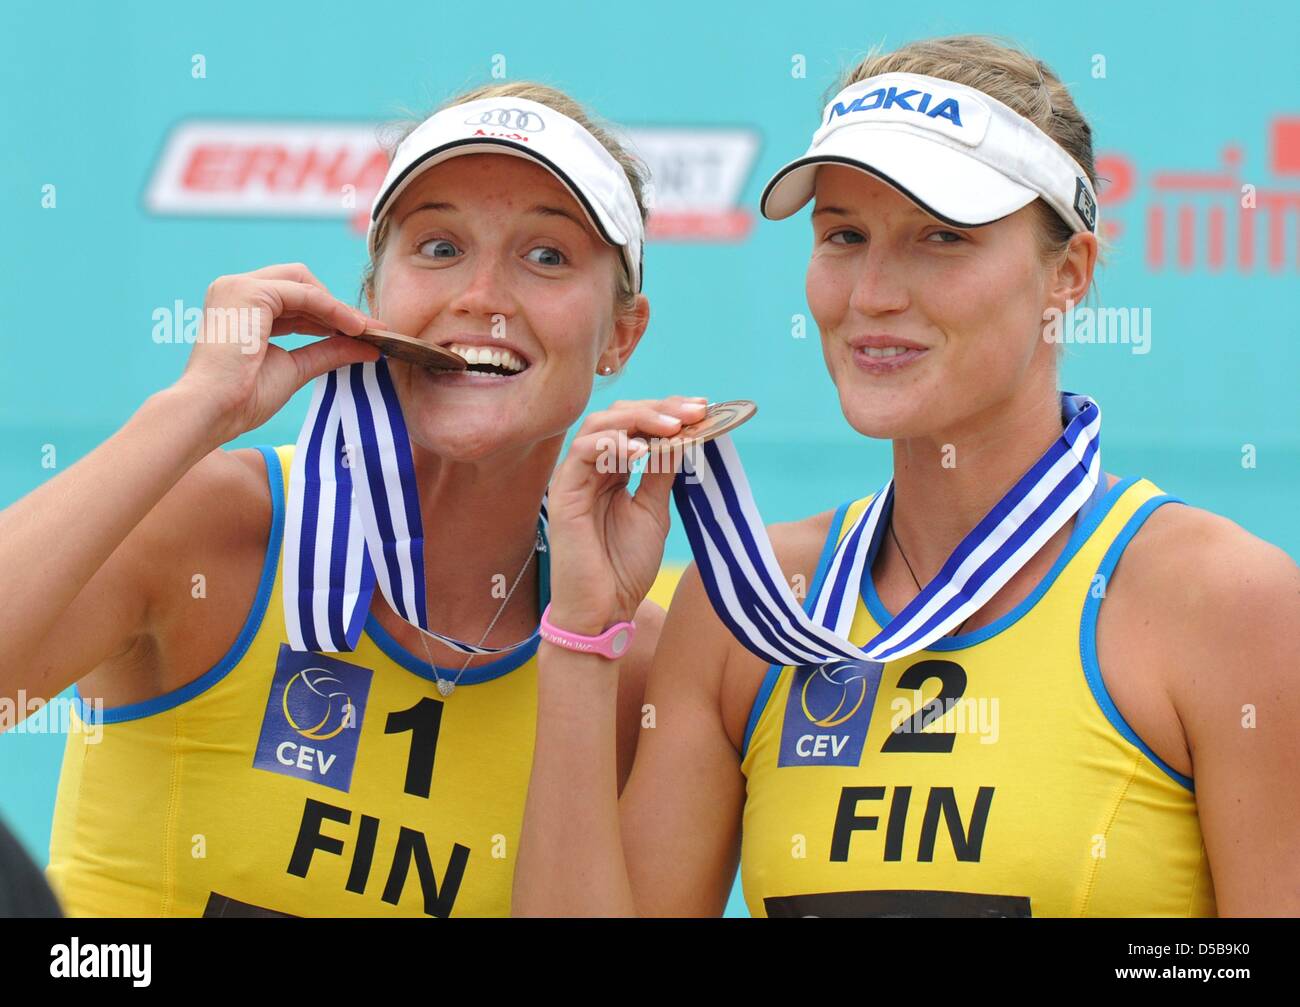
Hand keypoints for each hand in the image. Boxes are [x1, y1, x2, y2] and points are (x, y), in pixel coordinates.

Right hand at [171, 262, 384, 444]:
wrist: (212, 410)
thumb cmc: (243, 398)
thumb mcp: (295, 368)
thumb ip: (329, 352)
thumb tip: (368, 347)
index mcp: (240, 307)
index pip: (293, 300)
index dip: (328, 315)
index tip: (362, 333)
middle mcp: (236, 289)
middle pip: (299, 282)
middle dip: (335, 305)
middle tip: (368, 330)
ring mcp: (239, 286)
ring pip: (304, 284)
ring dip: (338, 308)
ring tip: (367, 331)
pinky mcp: (250, 291)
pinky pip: (305, 293)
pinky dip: (333, 309)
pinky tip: (354, 327)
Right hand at [546, 396, 709, 634]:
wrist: (605, 609)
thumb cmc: (625, 566)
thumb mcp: (654, 511)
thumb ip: (662, 473)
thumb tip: (683, 437)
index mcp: (612, 469)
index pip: (636, 424)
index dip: (668, 411)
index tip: (703, 408)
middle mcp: (591, 466)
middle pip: (619, 416)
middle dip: (659, 409)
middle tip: (694, 412)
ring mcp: (574, 476)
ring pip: (599, 425)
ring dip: (639, 419)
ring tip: (672, 427)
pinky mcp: (564, 492)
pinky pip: (583, 452)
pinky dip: (612, 443)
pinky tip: (642, 450)